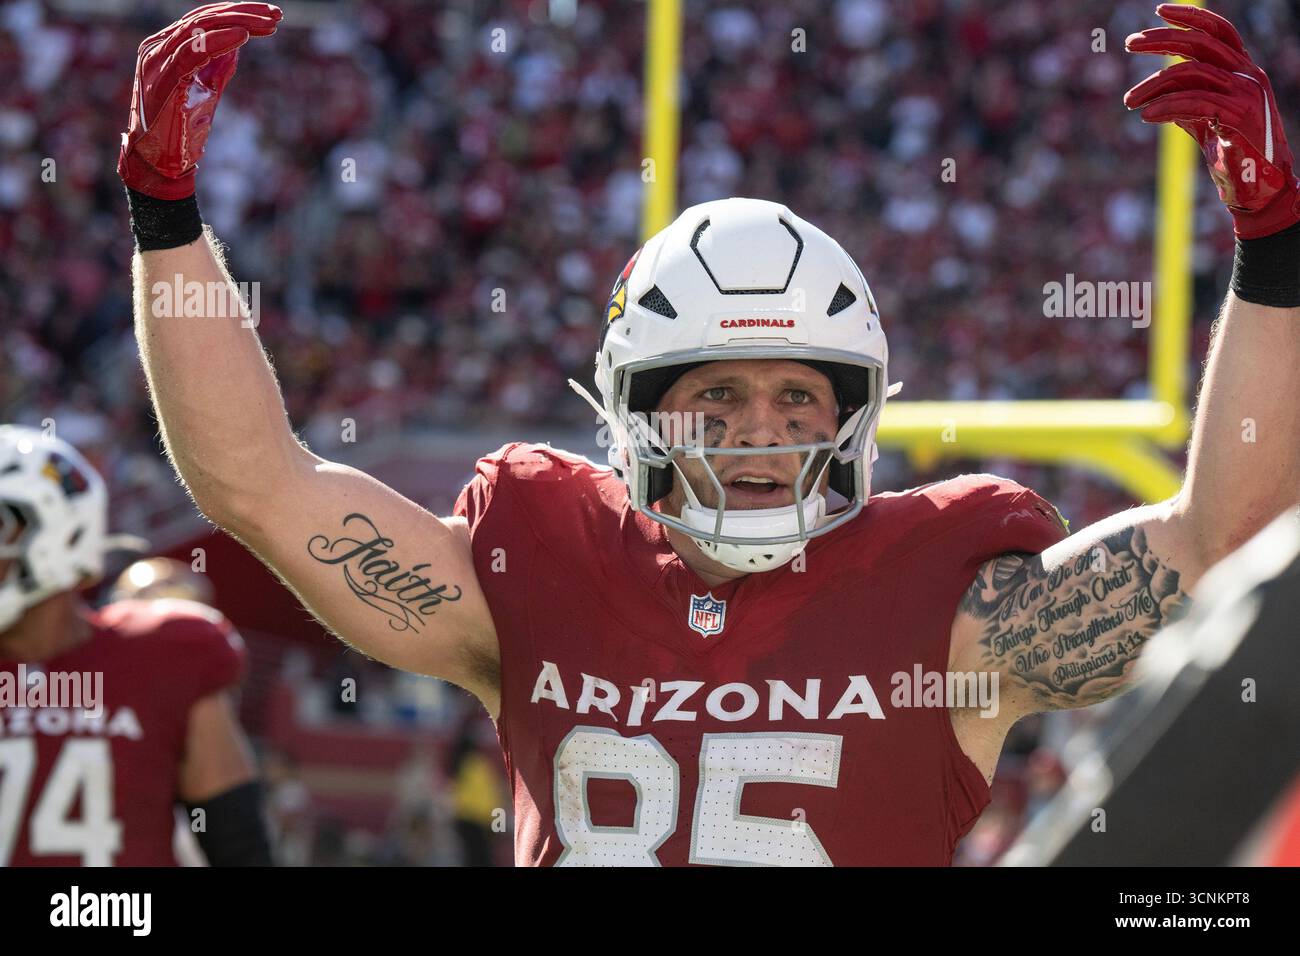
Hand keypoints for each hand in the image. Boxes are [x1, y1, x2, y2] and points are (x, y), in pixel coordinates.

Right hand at [118, 2, 281, 199]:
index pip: (204, 19)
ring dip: (238, 23)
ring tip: (268, 24)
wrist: (158, 165)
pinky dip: (218, 41)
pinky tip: (244, 36)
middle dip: (244, 13)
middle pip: (204, 17)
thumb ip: (216, 65)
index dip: (238, 13)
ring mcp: (157, 62)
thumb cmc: (180, 131)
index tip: (272, 17)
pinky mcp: (161, 80)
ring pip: (199, 28)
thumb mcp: (205, 91)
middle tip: (277, 14)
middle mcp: (158, 48)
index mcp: (166, 47)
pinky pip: (190, 53)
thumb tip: (238, 41)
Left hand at [1125, 3, 1299, 238]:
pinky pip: (1194, 102)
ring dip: (1153, 85)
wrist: (1259, 189)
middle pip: (1201, 43)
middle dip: (1162, 39)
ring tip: (1129, 100)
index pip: (1219, 31)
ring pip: (1191, 72)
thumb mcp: (1209, 122)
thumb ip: (1191, 104)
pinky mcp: (1238, 115)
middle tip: (1129, 42)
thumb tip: (1161, 98)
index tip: (1159, 11)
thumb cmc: (1234, 156)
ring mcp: (1246, 93)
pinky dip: (1165, 106)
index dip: (1191, 17)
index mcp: (1244, 70)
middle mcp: (1248, 75)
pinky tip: (1145, 116)